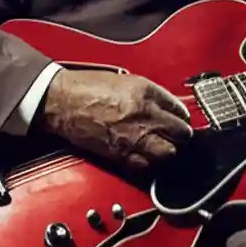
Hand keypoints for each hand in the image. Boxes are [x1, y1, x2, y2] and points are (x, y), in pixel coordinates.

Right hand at [38, 68, 191, 173]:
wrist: (63, 101)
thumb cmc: (89, 88)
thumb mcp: (127, 81)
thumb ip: (152, 94)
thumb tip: (170, 107)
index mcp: (146, 94)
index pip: (180, 111)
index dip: (182, 117)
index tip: (180, 120)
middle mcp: (144, 116)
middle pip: (180, 134)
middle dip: (180, 136)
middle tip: (175, 135)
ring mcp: (133, 138)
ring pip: (167, 154)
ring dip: (167, 151)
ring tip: (161, 147)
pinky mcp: (120, 154)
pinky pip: (145, 166)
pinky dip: (148, 163)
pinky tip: (144, 155)